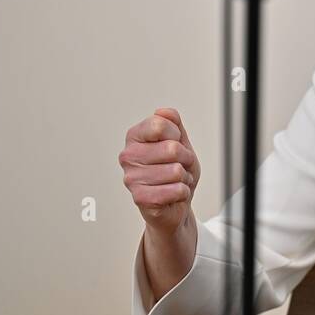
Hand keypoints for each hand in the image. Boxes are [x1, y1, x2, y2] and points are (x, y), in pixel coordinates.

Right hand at [120, 107, 200, 234]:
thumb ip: (173, 122)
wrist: (175, 202)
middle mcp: (128, 156)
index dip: (177, 136)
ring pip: (176, 171)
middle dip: (185, 158)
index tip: (175, 143)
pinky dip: (183, 192)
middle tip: (179, 166)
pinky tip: (173, 194)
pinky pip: (176, 190)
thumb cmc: (175, 170)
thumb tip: (163, 111)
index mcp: (135, 137)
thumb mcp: (180, 141)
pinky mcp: (140, 198)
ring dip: (184, 177)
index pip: (159, 124)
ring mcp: (131, 178)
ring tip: (174, 181)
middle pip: (172, 149)